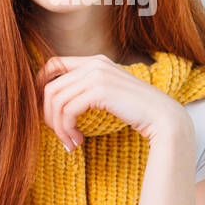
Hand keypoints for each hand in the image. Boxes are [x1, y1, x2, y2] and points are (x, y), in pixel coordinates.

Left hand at [34, 54, 191, 148]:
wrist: (163, 117)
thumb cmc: (137, 111)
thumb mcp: (109, 93)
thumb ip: (88, 89)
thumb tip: (58, 103)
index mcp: (95, 61)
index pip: (54, 63)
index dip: (40, 84)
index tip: (44, 108)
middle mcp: (94, 64)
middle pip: (51, 87)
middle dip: (49, 116)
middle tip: (60, 136)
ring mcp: (97, 75)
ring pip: (57, 101)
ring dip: (59, 127)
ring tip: (70, 143)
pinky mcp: (99, 91)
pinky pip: (68, 110)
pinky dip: (68, 129)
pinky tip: (78, 142)